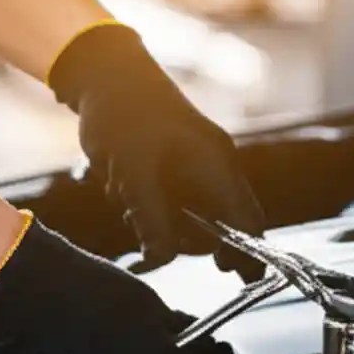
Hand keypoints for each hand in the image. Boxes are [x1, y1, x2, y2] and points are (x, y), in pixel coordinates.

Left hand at [49, 23, 265, 281]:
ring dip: (155, 217)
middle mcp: (213, 166)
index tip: (241, 282)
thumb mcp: (133, 169)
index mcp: (217, 164)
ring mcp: (195, 165)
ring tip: (122, 190)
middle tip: (143, 227)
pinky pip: (169, 200)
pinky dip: (145, 202)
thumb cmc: (124, 113)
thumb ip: (151, 217)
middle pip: (216, 224)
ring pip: (187, 215)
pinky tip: (119, 182)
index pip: (247, 221)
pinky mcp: (174, 163)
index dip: (248, 253)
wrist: (104, 71)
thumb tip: (162, 260)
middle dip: (181, 236)